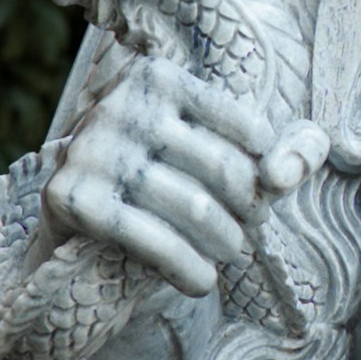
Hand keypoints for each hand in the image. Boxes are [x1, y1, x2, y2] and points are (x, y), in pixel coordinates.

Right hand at [44, 57, 304, 297]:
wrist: (77, 224)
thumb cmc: (162, 182)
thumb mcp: (219, 154)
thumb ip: (284, 151)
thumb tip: (288, 173)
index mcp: (158, 77)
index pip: (248, 130)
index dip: (266, 177)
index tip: (257, 199)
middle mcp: (121, 104)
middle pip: (224, 170)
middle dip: (248, 213)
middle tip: (245, 234)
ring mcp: (92, 149)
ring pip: (195, 208)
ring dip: (224, 245)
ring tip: (227, 255)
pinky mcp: (72, 198)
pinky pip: (156, 242)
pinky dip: (190, 270)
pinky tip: (200, 281)